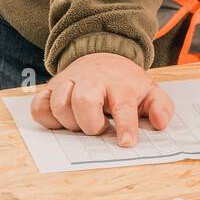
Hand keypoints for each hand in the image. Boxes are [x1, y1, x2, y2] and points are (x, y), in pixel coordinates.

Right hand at [29, 52, 174, 144]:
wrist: (102, 56)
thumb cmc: (125, 82)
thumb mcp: (150, 90)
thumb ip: (160, 107)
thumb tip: (160, 123)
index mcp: (120, 84)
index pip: (123, 106)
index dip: (124, 126)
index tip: (126, 143)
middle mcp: (92, 81)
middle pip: (83, 102)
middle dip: (90, 124)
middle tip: (99, 128)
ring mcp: (69, 83)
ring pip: (59, 104)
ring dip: (69, 122)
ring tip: (82, 123)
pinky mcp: (51, 88)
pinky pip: (39, 107)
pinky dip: (47, 117)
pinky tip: (62, 119)